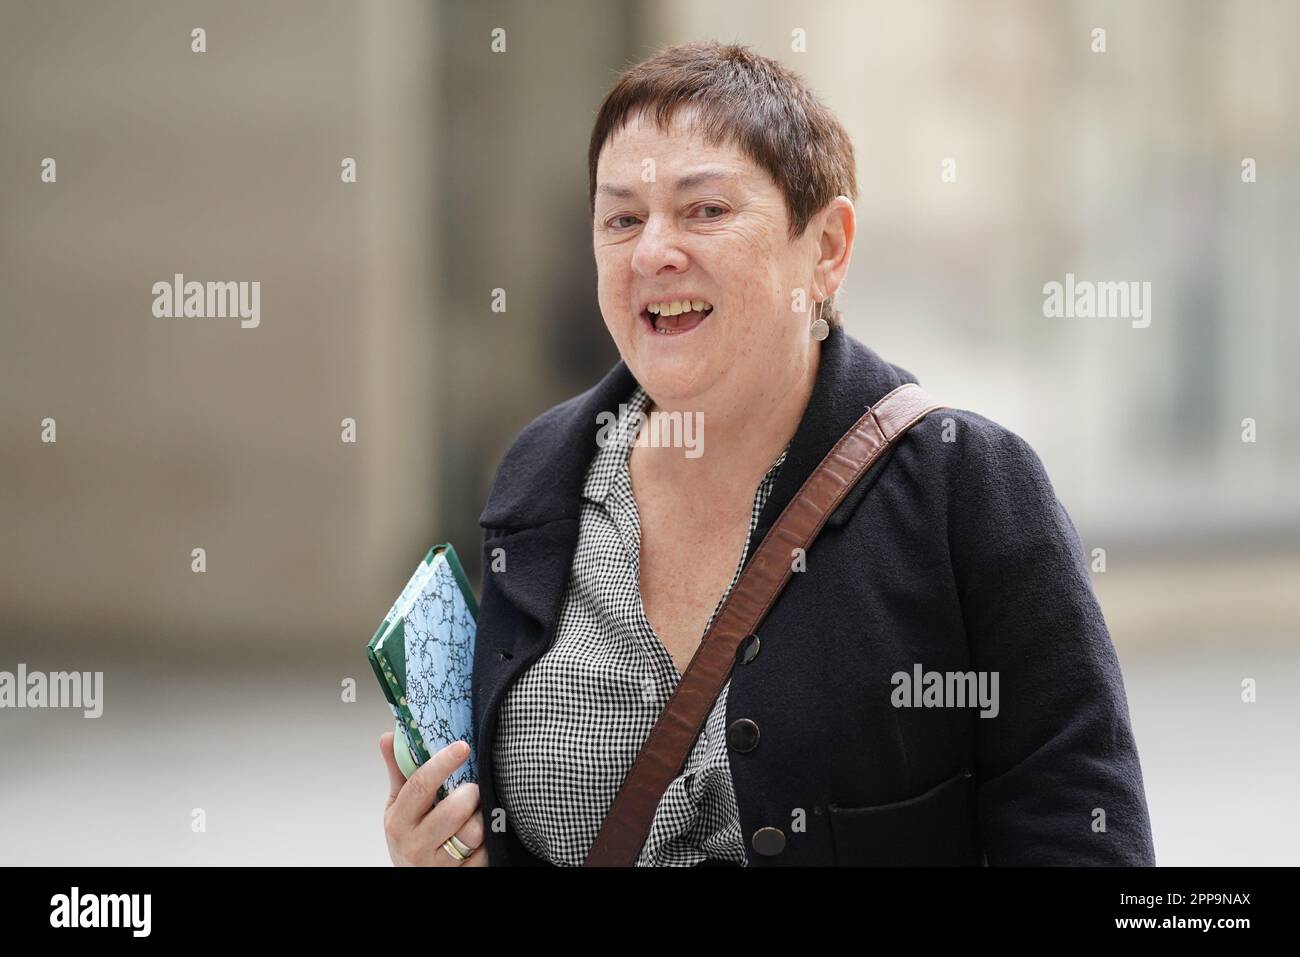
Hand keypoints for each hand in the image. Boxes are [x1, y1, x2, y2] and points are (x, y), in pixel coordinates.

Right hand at [380, 731, 488, 865]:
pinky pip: (486, 852)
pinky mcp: (463, 875)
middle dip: (470, 793)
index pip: (420, 786)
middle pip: (453, 810)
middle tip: (473, 788)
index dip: (443, 763)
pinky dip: (490, 839)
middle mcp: (415, 845)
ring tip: (477, 812)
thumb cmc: (411, 834)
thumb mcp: (399, 806)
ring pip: (473, 832)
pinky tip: (482, 835)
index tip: (462, 746)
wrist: (415, 876)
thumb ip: (399, 771)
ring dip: (482, 816)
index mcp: (398, 821)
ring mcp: (439, 865)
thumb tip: (388, 736)